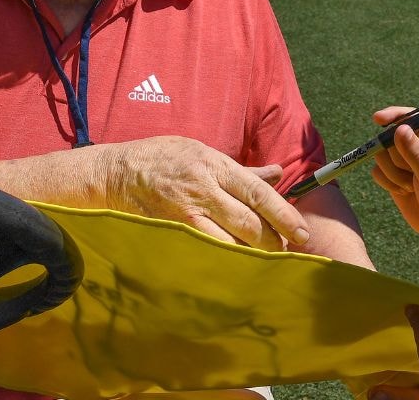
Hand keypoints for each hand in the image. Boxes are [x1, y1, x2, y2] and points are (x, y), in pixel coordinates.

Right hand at [104, 136, 309, 250]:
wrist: (115, 173)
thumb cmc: (162, 158)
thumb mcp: (203, 151)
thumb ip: (243, 170)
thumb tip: (277, 173)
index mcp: (216, 166)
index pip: (259, 193)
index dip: (284, 215)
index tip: (302, 233)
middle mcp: (204, 189)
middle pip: (248, 223)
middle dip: (272, 242)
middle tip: (285, 252)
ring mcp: (185, 213)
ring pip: (228, 242)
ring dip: (250, 256)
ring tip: (264, 262)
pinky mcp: (171, 231)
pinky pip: (204, 251)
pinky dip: (223, 261)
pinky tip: (234, 267)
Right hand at [369, 107, 418, 241]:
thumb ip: (415, 152)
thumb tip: (400, 129)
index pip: (411, 117)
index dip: (394, 115)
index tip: (378, 119)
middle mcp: (417, 146)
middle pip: (390, 137)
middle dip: (397, 158)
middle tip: (412, 174)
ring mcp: (403, 161)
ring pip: (381, 155)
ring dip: (394, 174)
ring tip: (412, 186)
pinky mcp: (392, 176)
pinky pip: (377, 171)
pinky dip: (387, 183)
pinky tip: (405, 192)